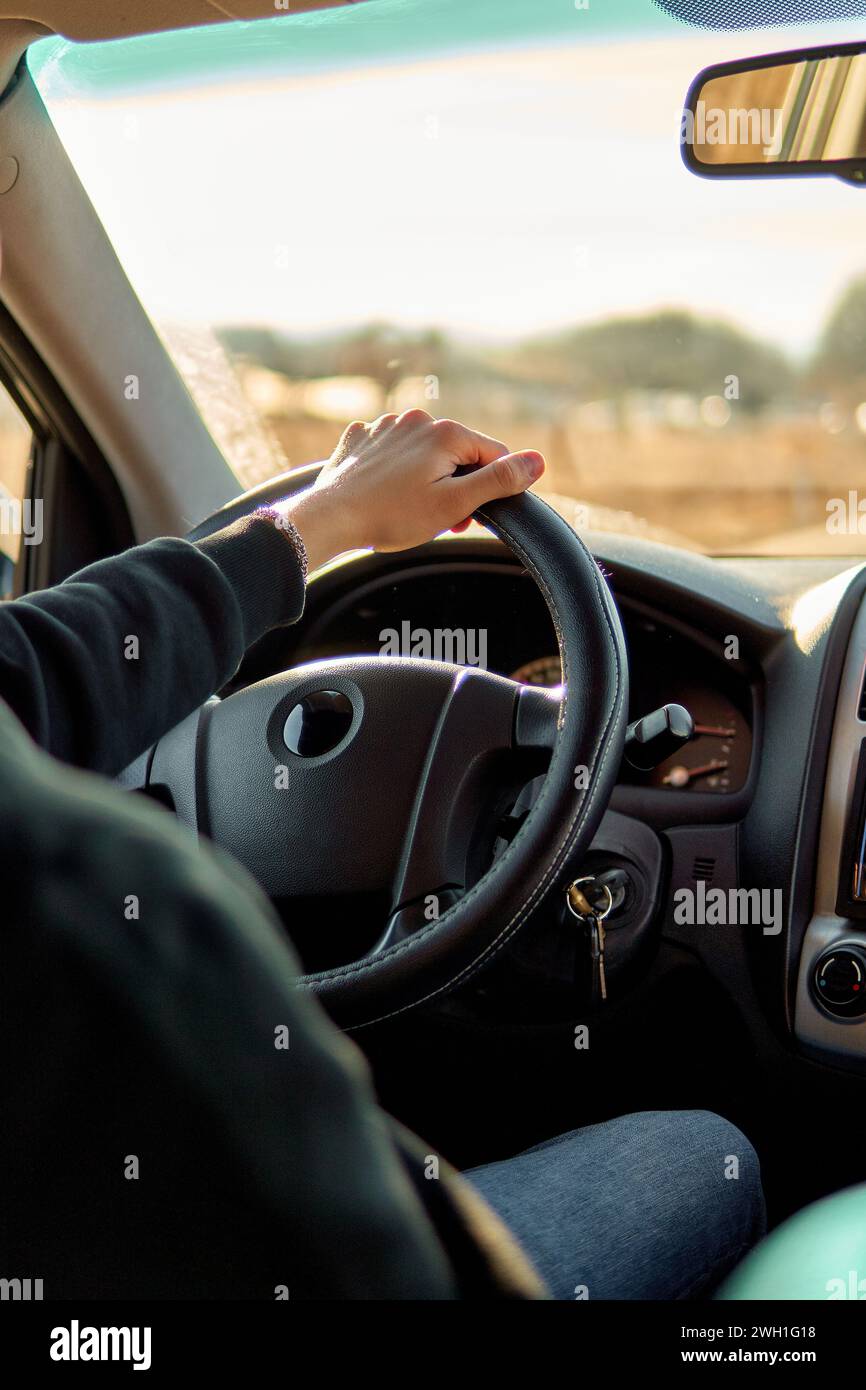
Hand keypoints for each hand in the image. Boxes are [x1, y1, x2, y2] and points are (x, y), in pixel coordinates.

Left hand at [274, 409, 544, 570]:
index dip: (491, 490)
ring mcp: (385, 426)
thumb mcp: (455, 504)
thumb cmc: (392, 516)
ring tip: (411, 509)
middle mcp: (417, 418)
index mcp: (445, 432)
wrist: (330, 518)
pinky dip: (395, 471)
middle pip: (458, 453)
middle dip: (458, 486)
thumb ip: (499, 481)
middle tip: (443, 521)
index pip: (493, 455)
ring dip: (429, 479)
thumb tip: (537, 461)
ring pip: (425, 452)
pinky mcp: (361, 438)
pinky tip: (385, 491)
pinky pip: (392, 452)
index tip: (471, 517)